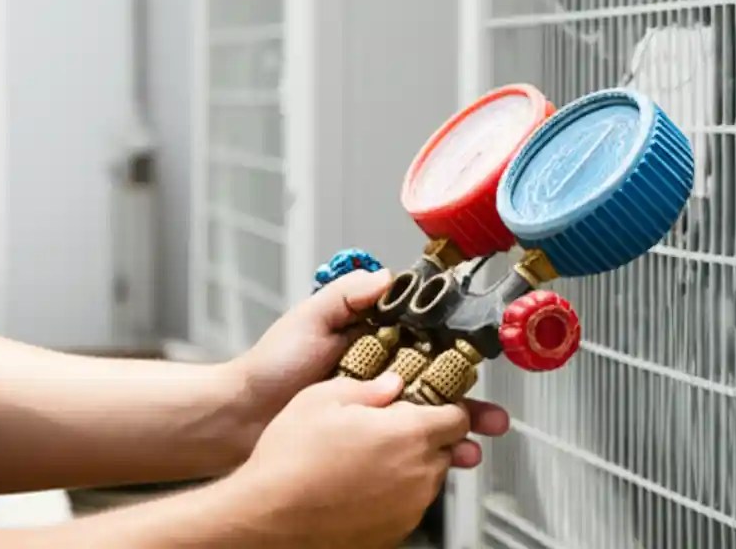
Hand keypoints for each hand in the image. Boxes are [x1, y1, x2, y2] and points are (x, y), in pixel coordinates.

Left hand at [226, 269, 509, 466]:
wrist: (242, 418)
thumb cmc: (271, 366)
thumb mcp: (309, 319)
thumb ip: (347, 296)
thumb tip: (390, 277)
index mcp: (375, 339)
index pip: (427, 340)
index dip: (457, 350)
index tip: (480, 358)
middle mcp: (382, 373)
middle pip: (438, 384)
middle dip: (470, 399)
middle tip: (493, 415)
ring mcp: (376, 408)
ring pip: (429, 417)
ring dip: (459, 430)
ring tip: (475, 442)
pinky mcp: (369, 439)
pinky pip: (408, 444)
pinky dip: (433, 452)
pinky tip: (450, 460)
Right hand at [231, 374, 464, 547]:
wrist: (267, 519)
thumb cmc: (290, 461)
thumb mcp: (321, 399)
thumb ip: (367, 388)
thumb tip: (391, 384)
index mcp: (411, 434)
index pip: (459, 417)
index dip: (446, 406)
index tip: (431, 404)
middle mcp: (420, 473)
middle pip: (444, 448)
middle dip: (424, 436)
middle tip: (389, 430)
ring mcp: (409, 507)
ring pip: (426, 477)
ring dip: (408, 465)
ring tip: (365, 459)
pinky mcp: (395, 532)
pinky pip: (407, 504)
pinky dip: (393, 494)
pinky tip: (359, 485)